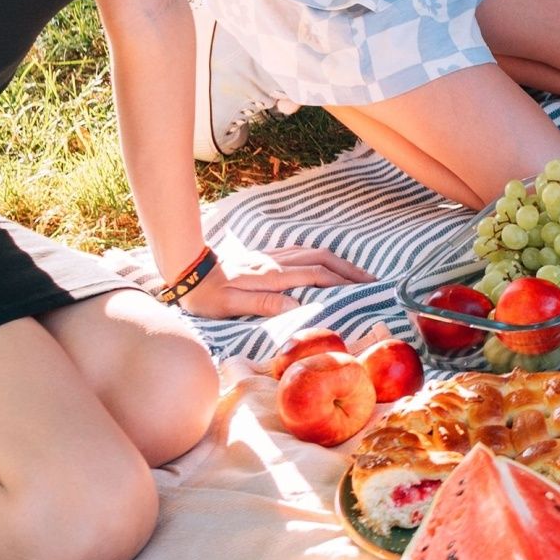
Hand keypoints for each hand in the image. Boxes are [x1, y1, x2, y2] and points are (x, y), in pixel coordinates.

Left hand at [180, 241, 373, 319]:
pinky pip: (304, 253)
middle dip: (349, 269)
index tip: (364, 290)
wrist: (188, 270)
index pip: (317, 276)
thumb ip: (263, 304)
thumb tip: (296, 306)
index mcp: (272, 276)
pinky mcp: (268, 256)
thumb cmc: (207, 295)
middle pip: (323, 259)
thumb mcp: (230, 306)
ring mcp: (274, 256)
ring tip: (356, 274)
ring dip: (339, 262)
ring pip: (315, 253)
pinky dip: (323, 258)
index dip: (343, 282)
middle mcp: (277, 262)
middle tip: (371, 281)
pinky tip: (327, 265)